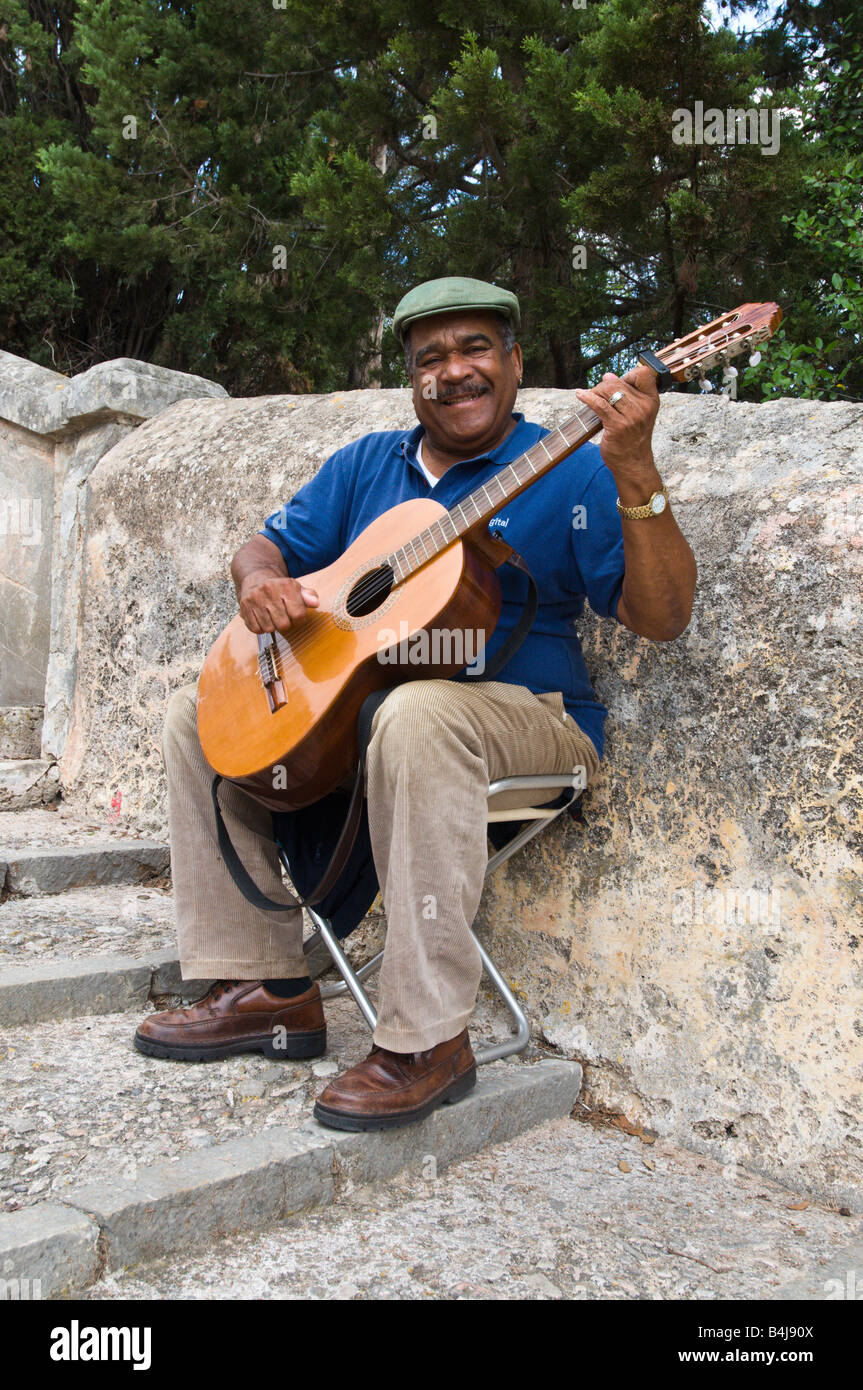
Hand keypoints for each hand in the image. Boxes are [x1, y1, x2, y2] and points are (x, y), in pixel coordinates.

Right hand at [238, 571, 318, 636]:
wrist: (256, 578)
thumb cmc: (280, 588)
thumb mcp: (296, 588)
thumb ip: (308, 596)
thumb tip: (315, 603)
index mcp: (286, 585)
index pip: (298, 614)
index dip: (299, 619)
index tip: (296, 616)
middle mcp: (269, 590)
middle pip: (283, 624)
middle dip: (286, 624)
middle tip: (284, 617)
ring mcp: (255, 599)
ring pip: (269, 628)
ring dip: (273, 626)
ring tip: (273, 617)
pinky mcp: (244, 607)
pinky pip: (256, 629)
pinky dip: (261, 628)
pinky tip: (263, 619)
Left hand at [575, 367, 660, 491]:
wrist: (633, 464)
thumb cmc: (633, 439)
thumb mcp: (636, 414)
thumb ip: (625, 395)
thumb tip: (608, 376)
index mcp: (652, 401)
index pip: (643, 374)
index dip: (628, 374)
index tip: (618, 384)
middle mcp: (644, 407)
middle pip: (619, 382)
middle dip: (603, 386)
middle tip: (596, 394)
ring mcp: (632, 417)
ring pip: (609, 391)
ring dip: (595, 392)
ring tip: (590, 397)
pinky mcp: (618, 426)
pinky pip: (600, 405)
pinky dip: (587, 397)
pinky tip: (580, 395)